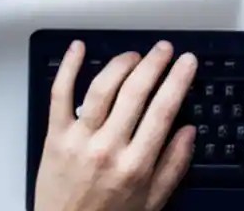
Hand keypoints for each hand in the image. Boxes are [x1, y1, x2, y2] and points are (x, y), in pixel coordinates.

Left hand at [35, 40, 197, 210]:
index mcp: (135, 165)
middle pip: (135, 92)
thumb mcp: (152, 202)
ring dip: (121, 63)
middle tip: (164, 50)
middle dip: (154, 63)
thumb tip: (188, 132)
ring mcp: (79, 140)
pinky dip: (68, 68)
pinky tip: (78, 49)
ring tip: (134, 55)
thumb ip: (173, 166)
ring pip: (102, 88)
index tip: (186, 62)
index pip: (163, 109)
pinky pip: (59, 95)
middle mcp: (108, 148)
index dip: (178, 80)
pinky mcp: (55, 137)